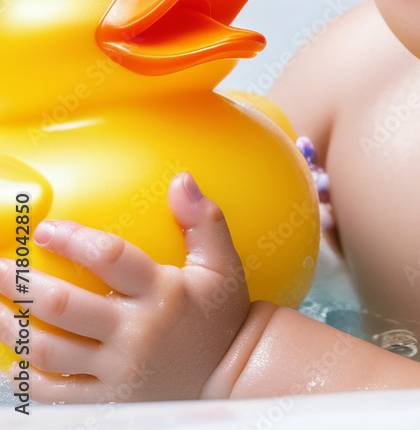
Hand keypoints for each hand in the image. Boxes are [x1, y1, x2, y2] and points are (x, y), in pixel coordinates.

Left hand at [0, 173, 249, 402]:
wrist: (234, 375)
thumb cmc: (222, 314)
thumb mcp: (223, 264)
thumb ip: (204, 220)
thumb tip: (181, 180)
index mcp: (163, 293)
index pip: (111, 257)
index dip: (74, 240)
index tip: (45, 228)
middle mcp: (136, 332)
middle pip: (65, 307)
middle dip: (22, 286)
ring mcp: (118, 371)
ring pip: (49, 351)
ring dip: (12, 328)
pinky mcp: (108, 401)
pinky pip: (55, 392)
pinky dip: (26, 376)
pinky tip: (12, 357)